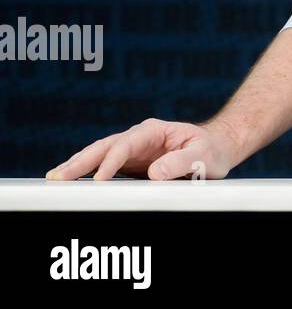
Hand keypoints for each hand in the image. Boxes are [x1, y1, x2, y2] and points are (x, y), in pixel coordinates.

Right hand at [45, 118, 241, 180]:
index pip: (127, 144)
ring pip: (100, 155)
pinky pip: (105, 167)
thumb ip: (182, 162)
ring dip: (77, 166)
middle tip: (58, 176)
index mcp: (155, 131)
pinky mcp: (131, 164)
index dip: (112, 160)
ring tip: (55, 178)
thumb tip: (154, 172)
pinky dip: (87, 173)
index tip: (99, 178)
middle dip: (81, 161)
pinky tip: (71, 180)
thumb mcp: (204, 156)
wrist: (216, 148)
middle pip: (105, 147)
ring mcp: (133, 151)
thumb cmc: (212, 150)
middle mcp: (139, 138)